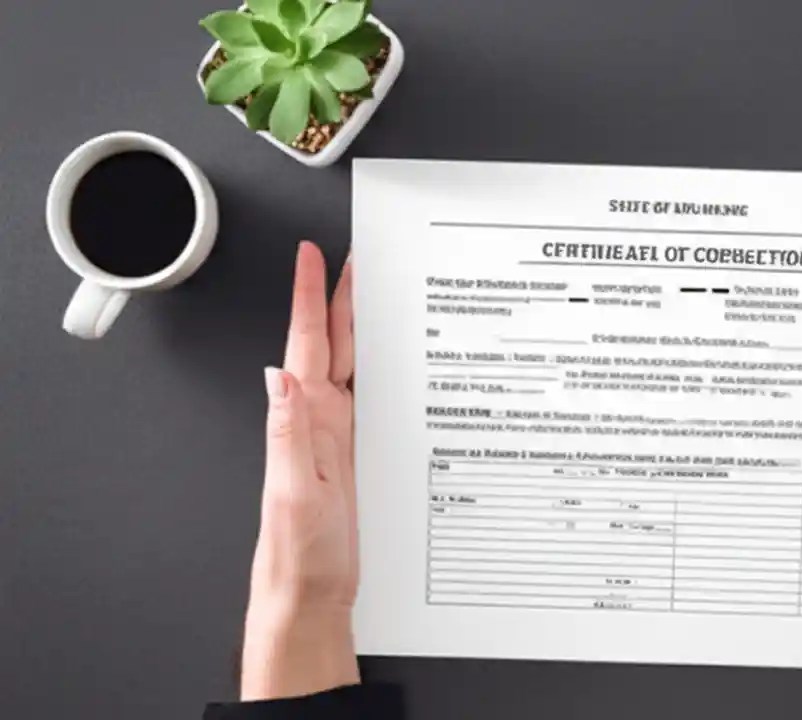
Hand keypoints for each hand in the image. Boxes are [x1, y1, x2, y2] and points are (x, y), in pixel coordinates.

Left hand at [241, 242, 358, 700]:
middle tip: (353, 258)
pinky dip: (376, 369)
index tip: (309, 258)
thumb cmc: (297, 553)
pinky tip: (388, 360)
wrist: (310, 595)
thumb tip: (282, 377)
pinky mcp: (352, 456)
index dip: (308, 299)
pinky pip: (366, 398)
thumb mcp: (293, 492)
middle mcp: (315, 422)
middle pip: (330, 345)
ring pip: (349, 366)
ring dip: (356, 327)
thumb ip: (289, 434)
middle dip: (337, 297)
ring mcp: (334, 437)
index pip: (305, 346)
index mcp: (301, 421)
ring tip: (369, 292)